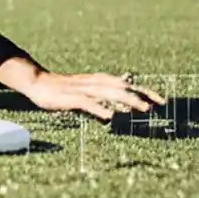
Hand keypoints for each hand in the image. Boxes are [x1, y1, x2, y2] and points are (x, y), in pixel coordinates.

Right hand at [0, 60, 166, 119]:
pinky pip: (87, 103)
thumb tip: (115, 107)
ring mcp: (82, 89)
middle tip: (159, 105)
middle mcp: (93, 83)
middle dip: (141, 95)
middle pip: (121, 87)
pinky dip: (99, 108)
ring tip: (143, 109)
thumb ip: (100, 97)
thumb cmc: (61, 89)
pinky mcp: (70, 97)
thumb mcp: (84, 91)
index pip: (126, 84)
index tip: (161, 100)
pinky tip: (109, 116)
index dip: (144, 91)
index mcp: (98, 81)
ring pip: (109, 93)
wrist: (37, 82)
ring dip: (127, 100)